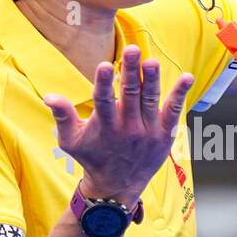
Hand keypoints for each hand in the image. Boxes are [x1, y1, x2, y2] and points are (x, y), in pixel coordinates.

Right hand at [43, 45, 193, 207]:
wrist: (117, 186)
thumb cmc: (92, 157)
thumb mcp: (70, 140)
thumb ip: (62, 116)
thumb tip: (49, 96)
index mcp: (105, 126)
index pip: (103, 101)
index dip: (103, 83)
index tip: (104, 65)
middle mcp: (127, 128)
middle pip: (130, 95)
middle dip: (131, 71)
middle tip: (132, 50)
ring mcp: (148, 131)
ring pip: (151, 100)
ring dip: (152, 79)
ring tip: (152, 61)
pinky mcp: (164, 134)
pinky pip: (173, 111)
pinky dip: (180, 94)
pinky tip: (187, 77)